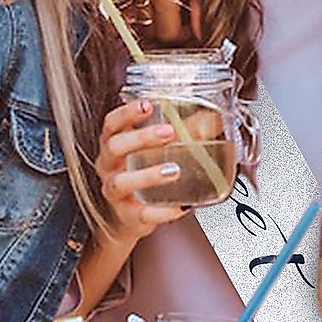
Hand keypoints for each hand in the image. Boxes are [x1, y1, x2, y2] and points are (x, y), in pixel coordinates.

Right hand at [96, 101, 189, 241]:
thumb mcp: (158, 151)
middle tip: (169, 133)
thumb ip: (184, 134)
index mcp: (115, 144)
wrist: (130, 216)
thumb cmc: (142, 174)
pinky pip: (141, 213)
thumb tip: (212, 121)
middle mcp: (109, 165)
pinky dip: (161, 211)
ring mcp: (115, 191)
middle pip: (115, 146)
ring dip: (147, 175)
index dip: (127, 112)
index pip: (112, 123)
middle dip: (141, 137)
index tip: (147, 105)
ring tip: (173, 170)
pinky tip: (180, 206)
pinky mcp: (127, 215)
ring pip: (121, 182)